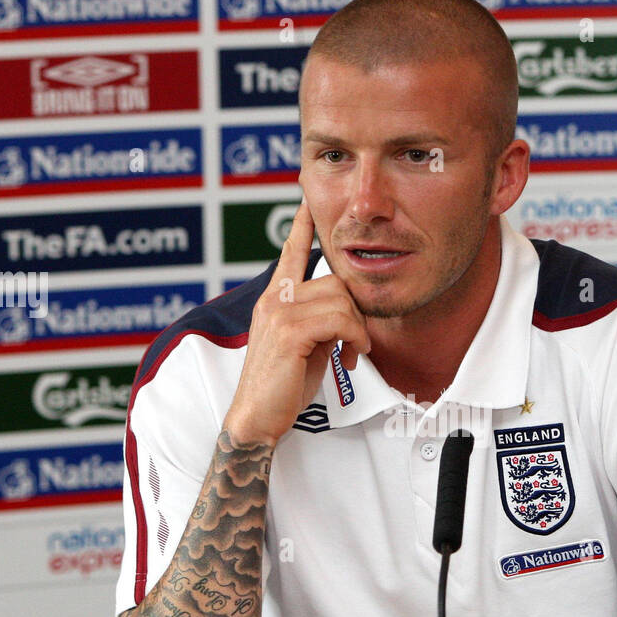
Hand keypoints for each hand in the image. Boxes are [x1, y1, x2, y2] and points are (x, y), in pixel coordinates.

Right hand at [223, 200, 370, 446]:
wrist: (258, 417)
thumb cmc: (283, 385)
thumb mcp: (306, 345)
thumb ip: (319, 319)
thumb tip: (344, 311)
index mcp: (275, 299)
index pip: (291, 252)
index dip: (302, 225)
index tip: (307, 199)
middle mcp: (274, 299)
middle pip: (335, 280)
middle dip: (355, 312)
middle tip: (355, 343)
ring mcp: (279, 313)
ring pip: (341, 299)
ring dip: (358, 329)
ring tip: (351, 353)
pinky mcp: (290, 331)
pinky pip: (340, 319)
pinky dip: (354, 338)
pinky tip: (350, 357)